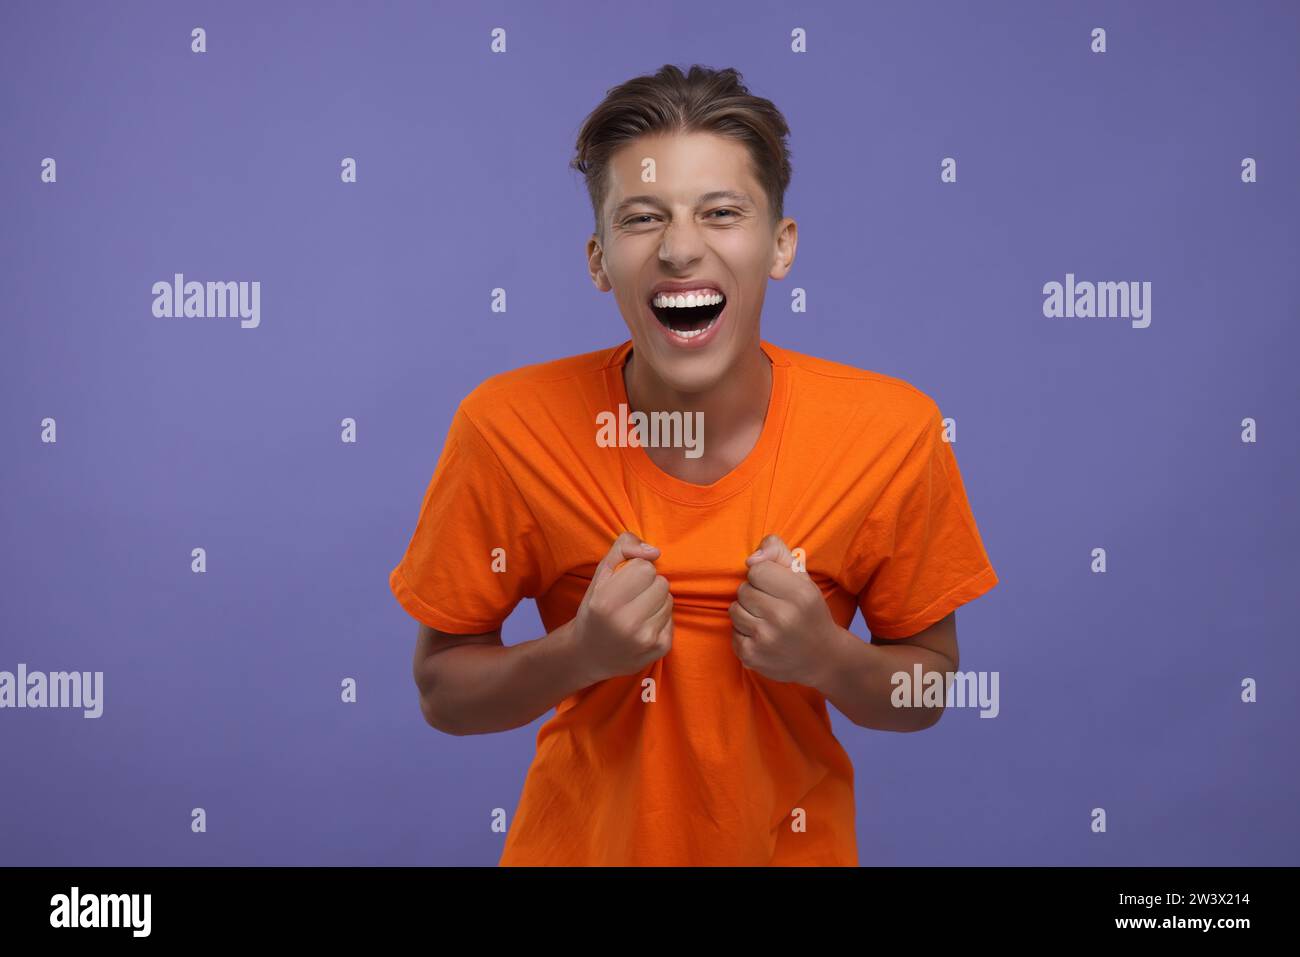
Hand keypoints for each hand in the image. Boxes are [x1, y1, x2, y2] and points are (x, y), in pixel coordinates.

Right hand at [566, 531, 672, 684]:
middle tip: (631, 598)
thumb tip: (655, 551)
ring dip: (655, 601)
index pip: (646, 567)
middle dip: (648, 585)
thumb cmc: (595, 608)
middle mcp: (627, 623)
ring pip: (669, 599)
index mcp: (607, 601)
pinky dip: (660, 619)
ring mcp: (646, 638)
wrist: (589, 655)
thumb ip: (623, 548)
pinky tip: (642, 626)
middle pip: (661, 582)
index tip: (622, 583)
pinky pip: (672, 618)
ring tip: (636, 612)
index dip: (635, 571)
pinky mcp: (661, 648)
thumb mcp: (600, 573)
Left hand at [729, 534, 838, 685]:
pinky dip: (744, 633)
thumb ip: (778, 552)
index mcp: (799, 594)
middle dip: (754, 594)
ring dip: (746, 612)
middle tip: (772, 606)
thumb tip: (751, 558)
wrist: (821, 657)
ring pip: (734, 609)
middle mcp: (783, 617)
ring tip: (766, 620)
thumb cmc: (808, 611)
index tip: (775, 587)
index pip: (757, 570)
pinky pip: (732, 632)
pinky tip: (762, 636)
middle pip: (743, 590)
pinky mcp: (751, 656)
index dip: (763, 576)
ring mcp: (766, 639)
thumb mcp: (802, 577)